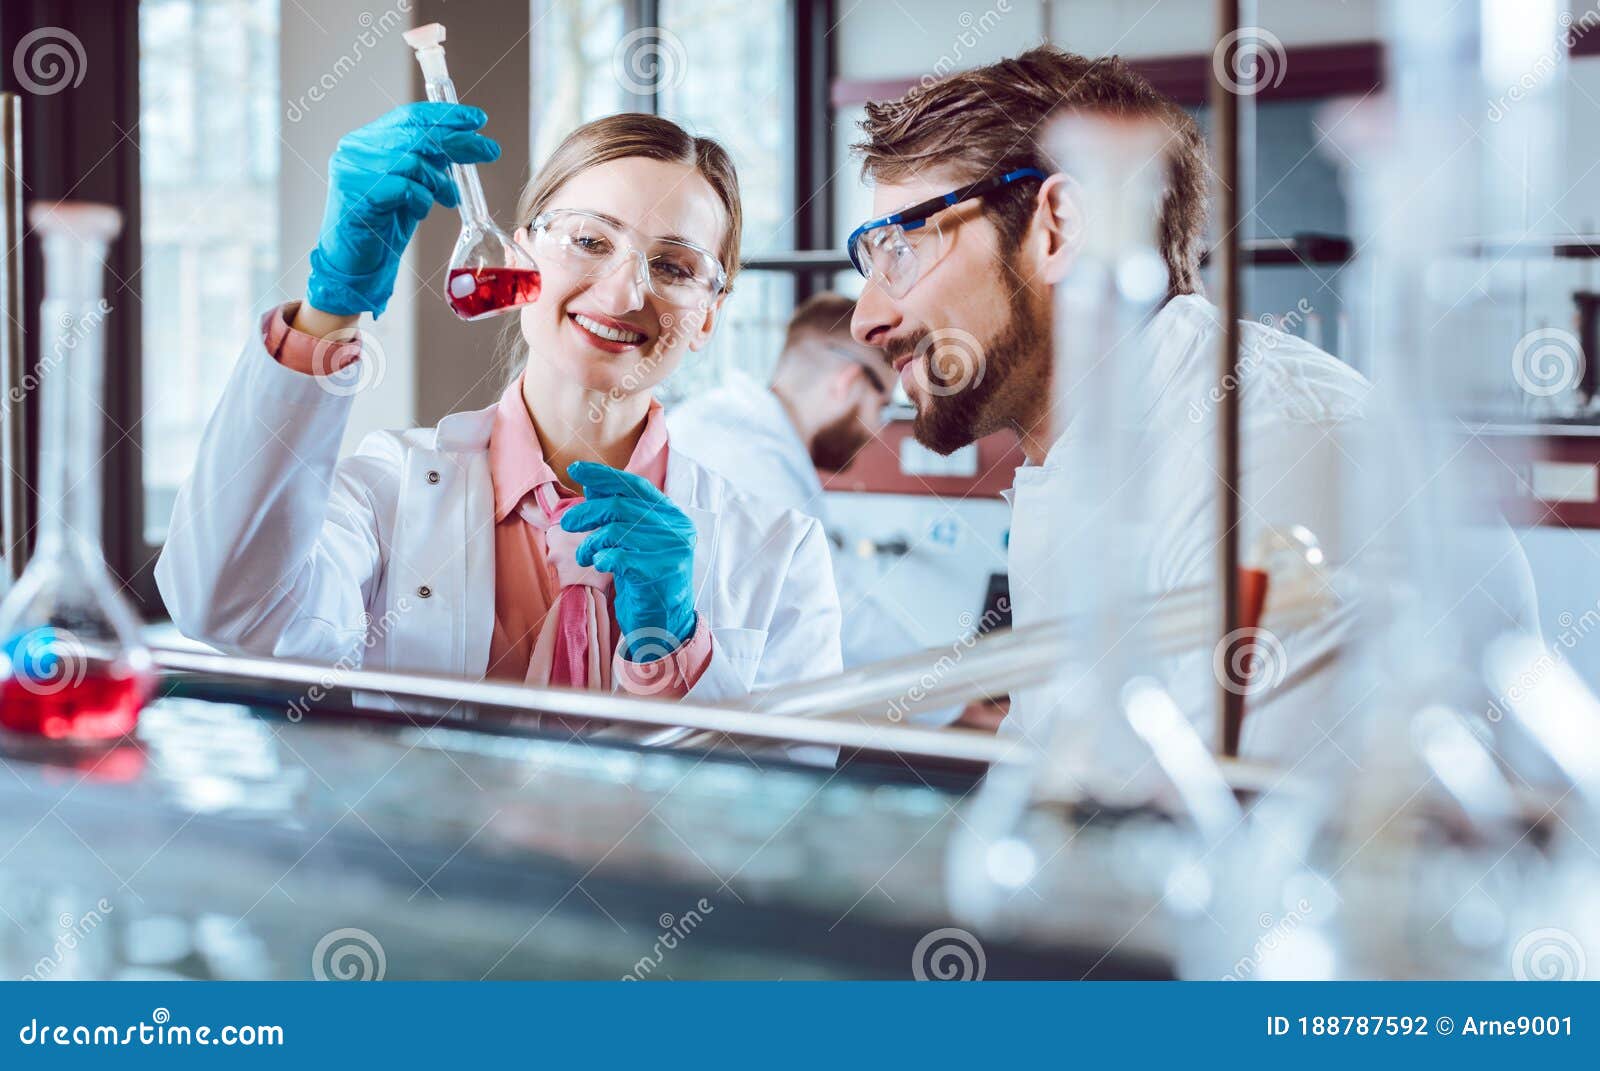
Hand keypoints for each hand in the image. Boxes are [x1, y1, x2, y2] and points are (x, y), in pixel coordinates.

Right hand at [307, 102, 499, 317]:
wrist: (354, 264)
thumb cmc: (382, 226)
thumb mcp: (411, 185)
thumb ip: (428, 161)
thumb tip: (464, 142)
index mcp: (367, 140)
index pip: (410, 116)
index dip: (446, 115)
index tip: (478, 119)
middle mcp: (355, 148)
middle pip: (416, 134)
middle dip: (458, 142)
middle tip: (489, 151)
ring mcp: (352, 168)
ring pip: (413, 161)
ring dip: (440, 181)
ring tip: (449, 198)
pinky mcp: (355, 193)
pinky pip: (404, 187)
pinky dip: (422, 199)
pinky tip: (421, 210)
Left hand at [561, 462, 697, 661]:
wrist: (663, 624)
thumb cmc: (643, 580)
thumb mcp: (631, 542)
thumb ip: (618, 514)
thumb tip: (592, 483)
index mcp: (672, 516)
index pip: (635, 485)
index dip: (604, 475)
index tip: (575, 469)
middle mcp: (678, 529)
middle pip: (620, 507)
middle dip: (587, 513)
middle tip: (567, 523)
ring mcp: (673, 550)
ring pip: (616, 531)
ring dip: (591, 543)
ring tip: (585, 556)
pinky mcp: (663, 572)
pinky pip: (619, 557)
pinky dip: (602, 559)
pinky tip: (600, 565)